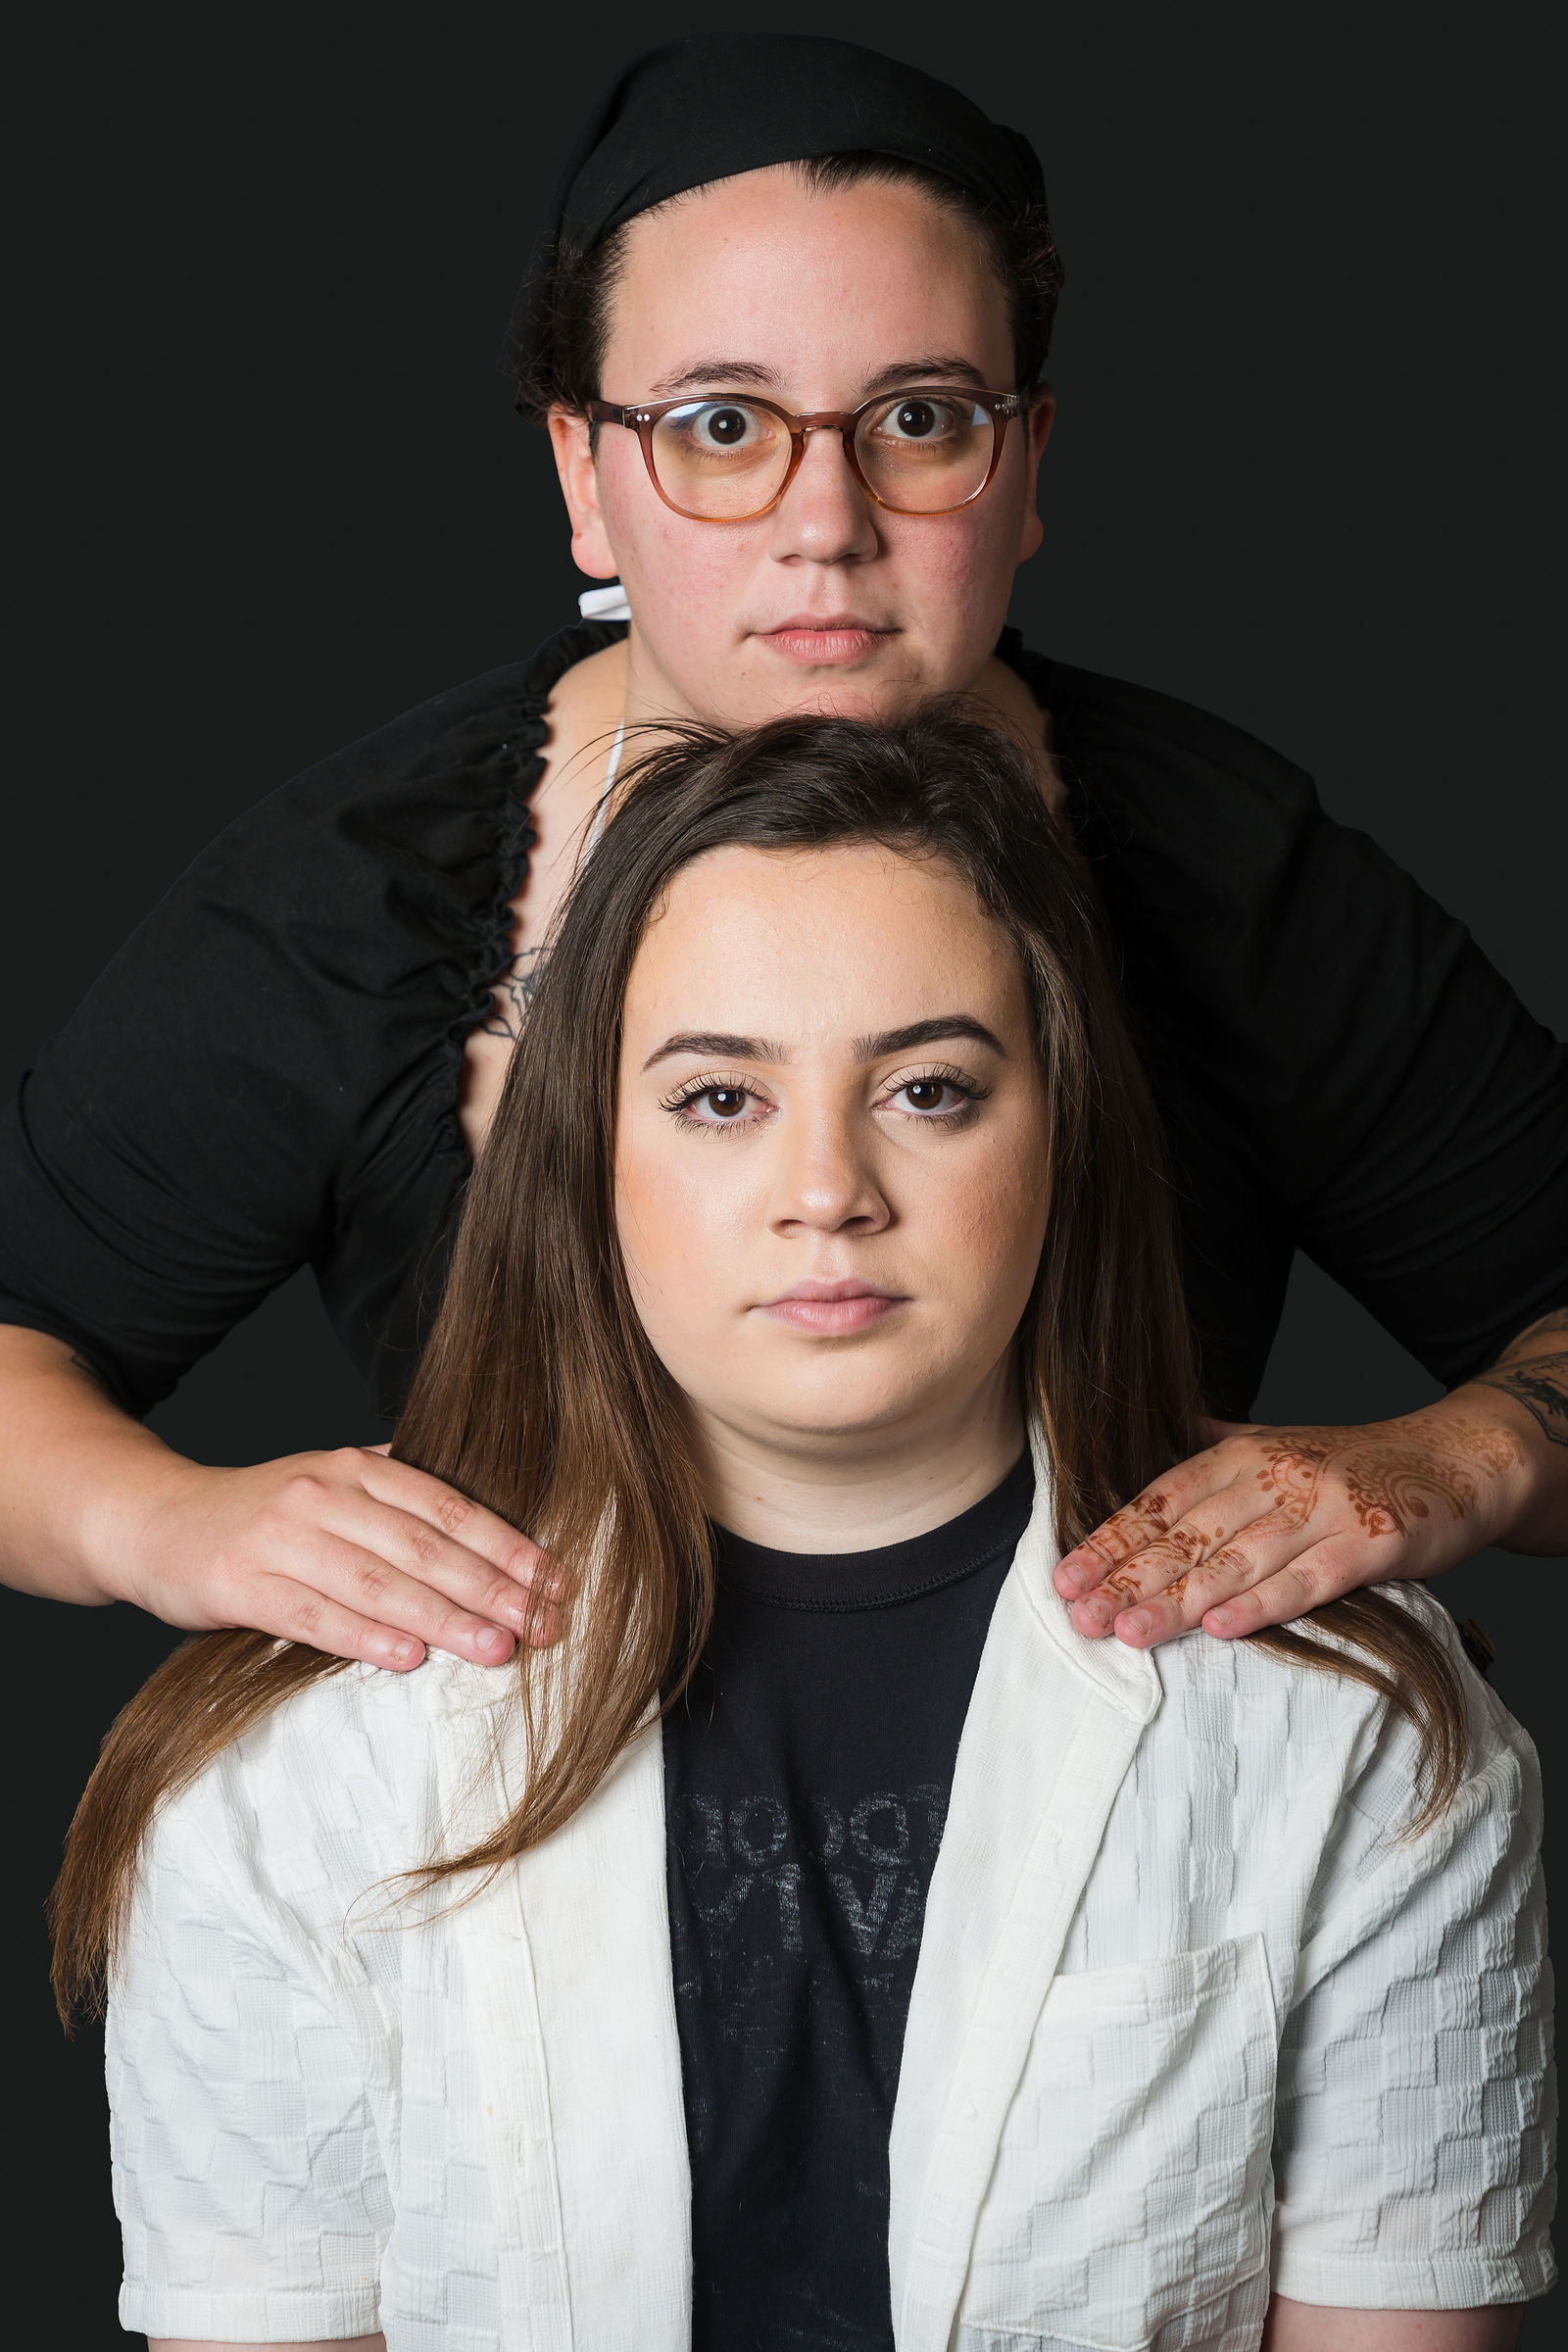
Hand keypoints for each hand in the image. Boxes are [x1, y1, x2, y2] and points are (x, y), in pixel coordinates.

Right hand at [108, 1445, 558, 1670]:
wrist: (154, 1519)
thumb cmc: (261, 1512)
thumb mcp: (329, 1479)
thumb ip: (398, 1490)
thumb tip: (485, 1506)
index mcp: (357, 1465)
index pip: (449, 1507)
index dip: (508, 1546)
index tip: (557, 1581)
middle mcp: (324, 1492)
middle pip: (425, 1546)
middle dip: (493, 1589)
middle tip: (546, 1624)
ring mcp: (281, 1537)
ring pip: (378, 1582)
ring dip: (444, 1619)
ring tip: (497, 1648)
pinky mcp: (242, 1584)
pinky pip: (313, 1615)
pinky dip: (365, 1637)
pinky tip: (408, 1658)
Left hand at [1051, 1397, 1531, 1646]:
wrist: (1457, 1459)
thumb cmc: (1358, 1462)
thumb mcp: (1277, 1438)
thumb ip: (1212, 1444)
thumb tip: (1144, 1434)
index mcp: (1243, 1452)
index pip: (1161, 1499)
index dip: (1111, 1539)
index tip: (1065, 1576)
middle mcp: (1276, 1476)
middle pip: (1188, 1533)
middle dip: (1129, 1577)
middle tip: (1078, 1615)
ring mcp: (1324, 1510)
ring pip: (1238, 1560)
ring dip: (1178, 1599)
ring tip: (1129, 1632)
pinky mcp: (1372, 1544)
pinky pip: (1309, 1579)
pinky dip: (1264, 1605)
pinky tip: (1222, 1628)